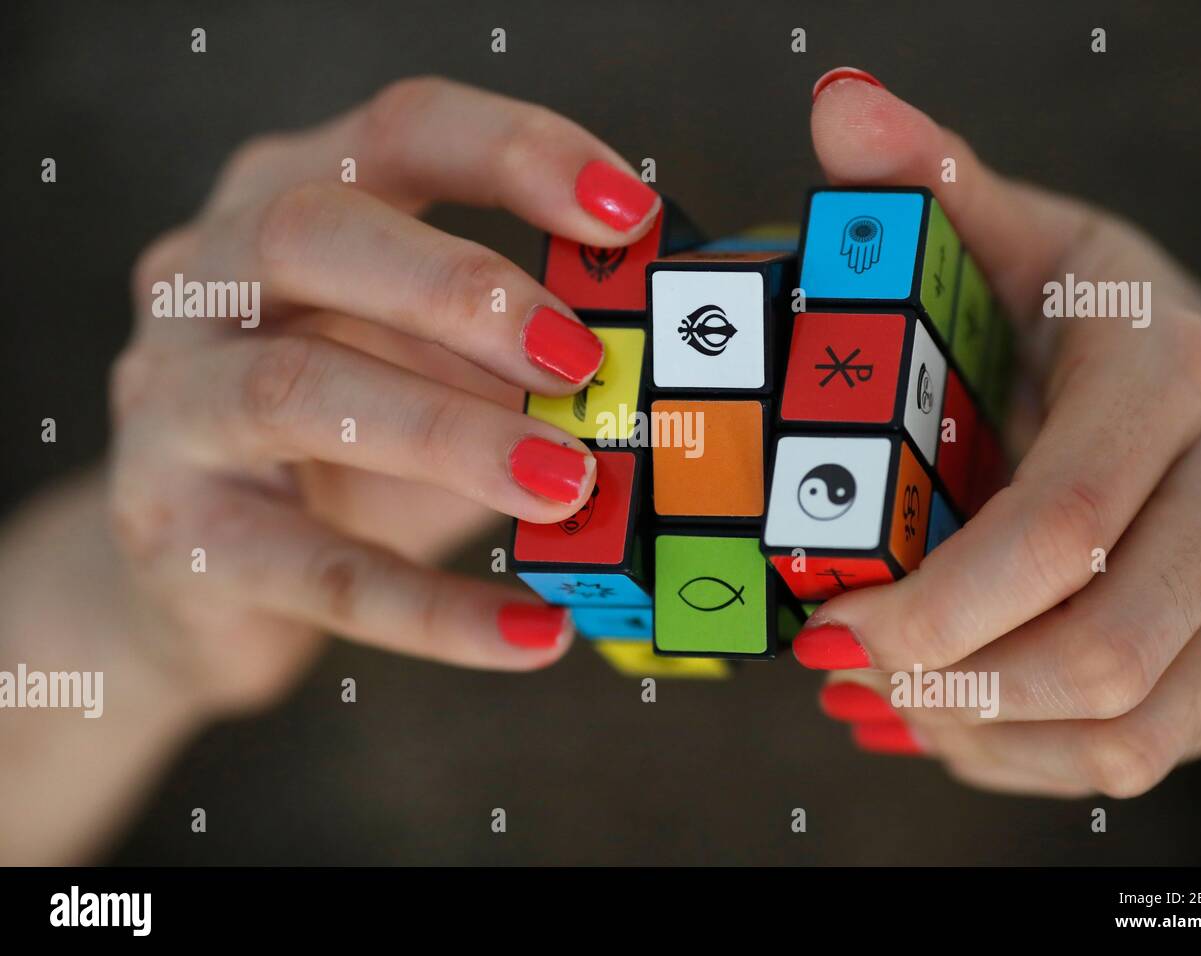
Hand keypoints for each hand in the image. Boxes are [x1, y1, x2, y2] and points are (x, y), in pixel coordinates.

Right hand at [108, 77, 658, 715]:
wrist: (196, 579)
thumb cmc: (342, 447)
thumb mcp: (428, 369)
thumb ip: (522, 351)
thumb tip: (671, 358)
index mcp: (286, 203)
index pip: (396, 133)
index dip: (513, 154)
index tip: (627, 214)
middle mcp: (204, 283)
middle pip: (310, 232)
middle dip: (459, 289)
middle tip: (580, 362)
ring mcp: (172, 407)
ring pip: (294, 389)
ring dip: (449, 434)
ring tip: (568, 483)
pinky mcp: (177, 537)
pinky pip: (315, 572)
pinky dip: (434, 609)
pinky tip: (537, 632)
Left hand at [796, 67, 1200, 797]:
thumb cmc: (1107, 325)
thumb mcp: (1032, 241)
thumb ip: (937, 183)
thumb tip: (838, 108)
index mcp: (1175, 378)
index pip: (1060, 529)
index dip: (931, 602)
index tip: (829, 620)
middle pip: (1096, 651)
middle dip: (944, 683)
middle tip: (840, 668)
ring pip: (1122, 724)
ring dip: (978, 735)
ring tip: (883, 704)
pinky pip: (1143, 752)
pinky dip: (1028, 762)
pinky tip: (951, 729)